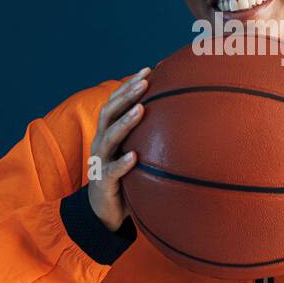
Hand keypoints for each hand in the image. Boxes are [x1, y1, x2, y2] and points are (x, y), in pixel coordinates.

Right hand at [88, 66, 149, 231]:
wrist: (103, 213)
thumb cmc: (125, 179)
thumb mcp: (136, 154)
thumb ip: (149, 139)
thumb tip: (182, 122)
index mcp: (109, 133)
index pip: (116, 103)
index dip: (129, 86)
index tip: (148, 69)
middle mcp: (102, 143)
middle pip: (109, 112)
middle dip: (126, 95)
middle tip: (145, 82)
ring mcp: (100, 161)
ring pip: (109, 137)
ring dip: (125, 122)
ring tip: (140, 109)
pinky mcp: (103, 182)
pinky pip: (112, 171)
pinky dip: (122, 163)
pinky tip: (134, 157)